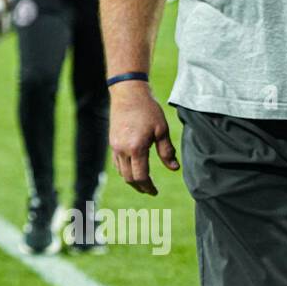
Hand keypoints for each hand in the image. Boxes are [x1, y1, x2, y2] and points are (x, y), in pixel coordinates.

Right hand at [108, 81, 178, 195]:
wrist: (128, 93)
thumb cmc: (148, 110)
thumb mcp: (162, 130)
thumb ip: (167, 151)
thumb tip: (174, 168)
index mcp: (136, 148)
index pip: (141, 176)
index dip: (148, 187)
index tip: (155, 192)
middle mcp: (122, 150)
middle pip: (129, 177)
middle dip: (139, 186)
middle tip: (150, 190)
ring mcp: (115, 146)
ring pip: (121, 171)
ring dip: (131, 179)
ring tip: (142, 182)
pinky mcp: (112, 141)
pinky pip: (116, 162)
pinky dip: (124, 169)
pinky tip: (133, 168)